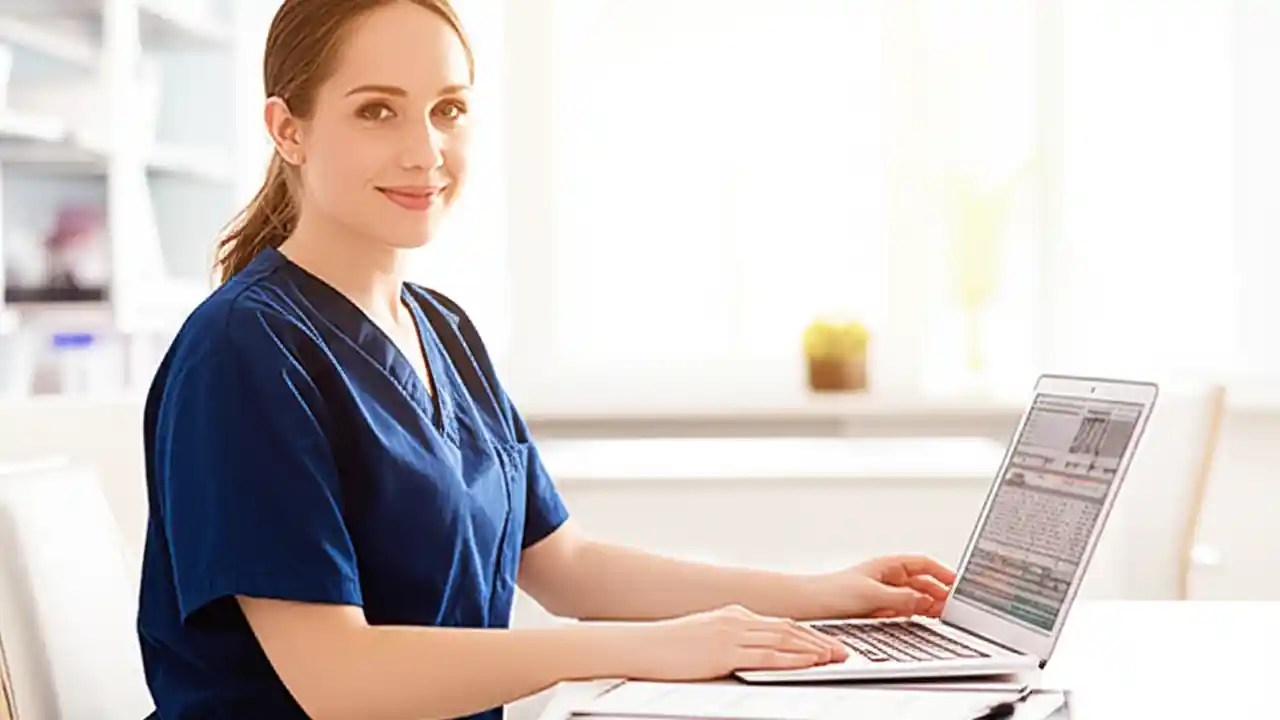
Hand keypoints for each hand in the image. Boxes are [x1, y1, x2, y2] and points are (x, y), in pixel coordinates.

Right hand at [615, 604, 849, 680]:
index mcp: (734, 615)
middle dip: (819, 641)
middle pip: (789, 628)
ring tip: (835, 658)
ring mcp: (732, 634)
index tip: (828, 644)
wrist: (641, 646)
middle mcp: (737, 620)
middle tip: (843, 652)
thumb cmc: (668, 647)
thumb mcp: (705, 637)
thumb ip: (731, 640)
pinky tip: (809, 663)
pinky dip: (793, 658)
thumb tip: (754, 651)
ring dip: (814, 649)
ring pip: (784, 639)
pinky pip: (768, 655)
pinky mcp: (725, 651)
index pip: (780, 623)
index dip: (808, 634)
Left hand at [816, 554, 956, 618]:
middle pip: (921, 582)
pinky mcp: (877, 608)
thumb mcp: (872, 594)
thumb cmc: (832, 591)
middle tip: (955, 604)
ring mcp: (883, 593)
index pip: (922, 564)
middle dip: (939, 591)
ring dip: (930, 603)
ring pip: (914, 596)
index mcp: (886, 565)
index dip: (941, 572)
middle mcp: (886, 577)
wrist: (809, 605)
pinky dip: (915, 613)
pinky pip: (904, 609)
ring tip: (946, 614)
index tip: (957, 583)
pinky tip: (924, 619)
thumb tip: (925, 599)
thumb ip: (900, 597)